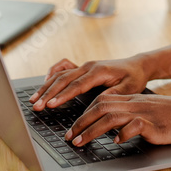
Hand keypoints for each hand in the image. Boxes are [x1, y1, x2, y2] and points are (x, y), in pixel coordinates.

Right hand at [30, 56, 149, 110]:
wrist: (137, 65)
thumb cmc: (134, 78)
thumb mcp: (129, 88)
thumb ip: (113, 95)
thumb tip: (97, 104)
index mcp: (98, 71)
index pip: (76, 85)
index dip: (62, 95)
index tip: (50, 104)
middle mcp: (88, 66)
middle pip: (63, 79)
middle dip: (47, 93)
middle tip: (36, 106)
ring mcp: (84, 66)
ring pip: (60, 75)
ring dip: (45, 87)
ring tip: (33, 99)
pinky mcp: (82, 68)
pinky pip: (63, 69)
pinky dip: (52, 75)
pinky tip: (45, 83)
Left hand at [65, 93, 170, 146]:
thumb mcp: (147, 112)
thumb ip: (130, 116)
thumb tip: (111, 128)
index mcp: (132, 99)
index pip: (101, 101)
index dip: (84, 113)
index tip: (72, 127)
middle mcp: (135, 103)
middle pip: (101, 107)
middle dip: (81, 122)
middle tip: (69, 136)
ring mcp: (144, 113)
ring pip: (111, 116)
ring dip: (92, 130)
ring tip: (81, 141)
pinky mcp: (154, 124)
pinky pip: (134, 126)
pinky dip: (122, 133)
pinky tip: (116, 141)